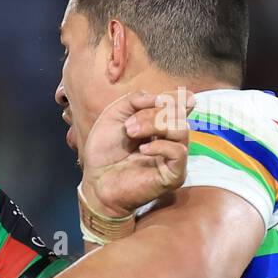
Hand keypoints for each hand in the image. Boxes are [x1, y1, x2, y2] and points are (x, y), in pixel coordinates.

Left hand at [81, 89, 191, 217]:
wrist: (96, 180)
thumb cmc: (104, 151)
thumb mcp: (114, 116)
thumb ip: (135, 100)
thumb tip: (161, 98)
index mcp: (160, 125)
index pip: (178, 104)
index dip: (173, 97)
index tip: (157, 99)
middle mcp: (171, 139)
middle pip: (177, 114)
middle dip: (152, 113)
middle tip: (129, 126)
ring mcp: (174, 158)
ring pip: (182, 130)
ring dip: (154, 125)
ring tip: (131, 132)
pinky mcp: (174, 175)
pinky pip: (180, 153)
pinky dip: (161, 146)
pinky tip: (142, 149)